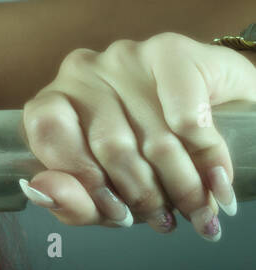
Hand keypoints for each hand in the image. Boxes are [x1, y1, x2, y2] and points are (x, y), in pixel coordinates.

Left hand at [18, 32, 255, 239]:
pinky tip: (214, 172)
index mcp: (55, 104)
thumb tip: (45, 190)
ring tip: (195, 205)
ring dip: (181, 184)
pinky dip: (204, 151)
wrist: (225, 124)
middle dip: (144, 195)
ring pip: (153, 138)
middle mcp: (82, 73)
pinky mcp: (170, 52)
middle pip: (108, 145)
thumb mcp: (109, 195)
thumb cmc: (150, 163)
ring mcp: (124, 58)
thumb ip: (75, 202)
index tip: (118, 213)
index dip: (83, 179)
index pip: (46, 132)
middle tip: (164, 216)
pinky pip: (184, 112)